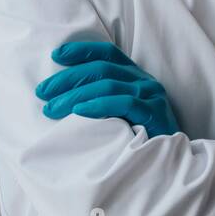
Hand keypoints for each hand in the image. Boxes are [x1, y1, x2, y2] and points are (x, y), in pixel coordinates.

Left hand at [35, 41, 180, 138]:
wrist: (172, 163)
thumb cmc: (141, 140)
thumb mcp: (120, 115)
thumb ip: (103, 101)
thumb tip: (62, 98)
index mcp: (136, 77)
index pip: (108, 54)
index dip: (81, 51)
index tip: (56, 56)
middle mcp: (145, 81)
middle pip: (101, 69)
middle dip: (68, 78)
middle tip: (42, 92)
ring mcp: (151, 96)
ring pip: (108, 85)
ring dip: (75, 95)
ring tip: (51, 108)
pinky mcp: (155, 113)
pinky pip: (124, 103)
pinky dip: (98, 105)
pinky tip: (79, 112)